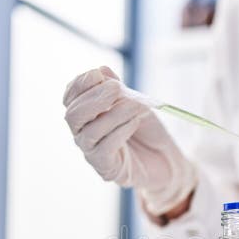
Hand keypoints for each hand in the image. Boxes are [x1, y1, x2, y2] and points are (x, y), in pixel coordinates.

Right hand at [62, 66, 196, 215]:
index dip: (80, 84)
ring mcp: (92, 152)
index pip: (71, 98)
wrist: (167, 161)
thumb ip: (119, 90)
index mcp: (86, 115)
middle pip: (72, 116)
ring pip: (90, 132)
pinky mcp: (106, 168)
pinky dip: (120, 131)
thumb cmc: (147, 131)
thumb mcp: (135, 104)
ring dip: (113, 114)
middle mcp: (83, 134)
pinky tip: (135, 122)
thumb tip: (102, 70)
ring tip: (135, 105)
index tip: (98, 74)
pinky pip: (104, 148)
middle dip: (93, 99)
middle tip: (116, 89)